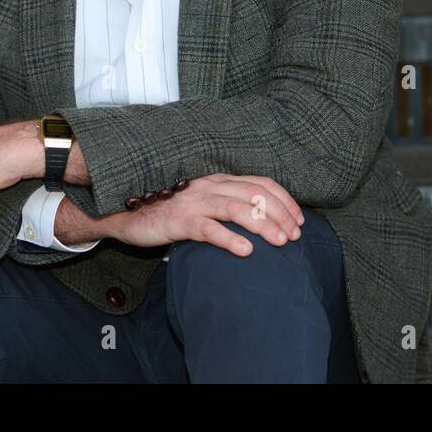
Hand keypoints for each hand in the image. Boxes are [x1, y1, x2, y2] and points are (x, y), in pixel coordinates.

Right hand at [110, 174, 305, 256]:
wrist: (130, 217)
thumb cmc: (173, 214)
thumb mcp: (205, 205)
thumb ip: (229, 206)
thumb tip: (265, 221)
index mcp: (219, 180)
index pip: (261, 183)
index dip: (285, 200)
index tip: (300, 221)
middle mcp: (210, 186)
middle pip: (255, 194)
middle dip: (281, 214)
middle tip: (295, 236)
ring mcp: (195, 202)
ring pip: (237, 208)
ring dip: (264, 225)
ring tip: (280, 242)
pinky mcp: (180, 221)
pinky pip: (209, 229)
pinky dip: (230, 239)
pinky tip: (246, 251)